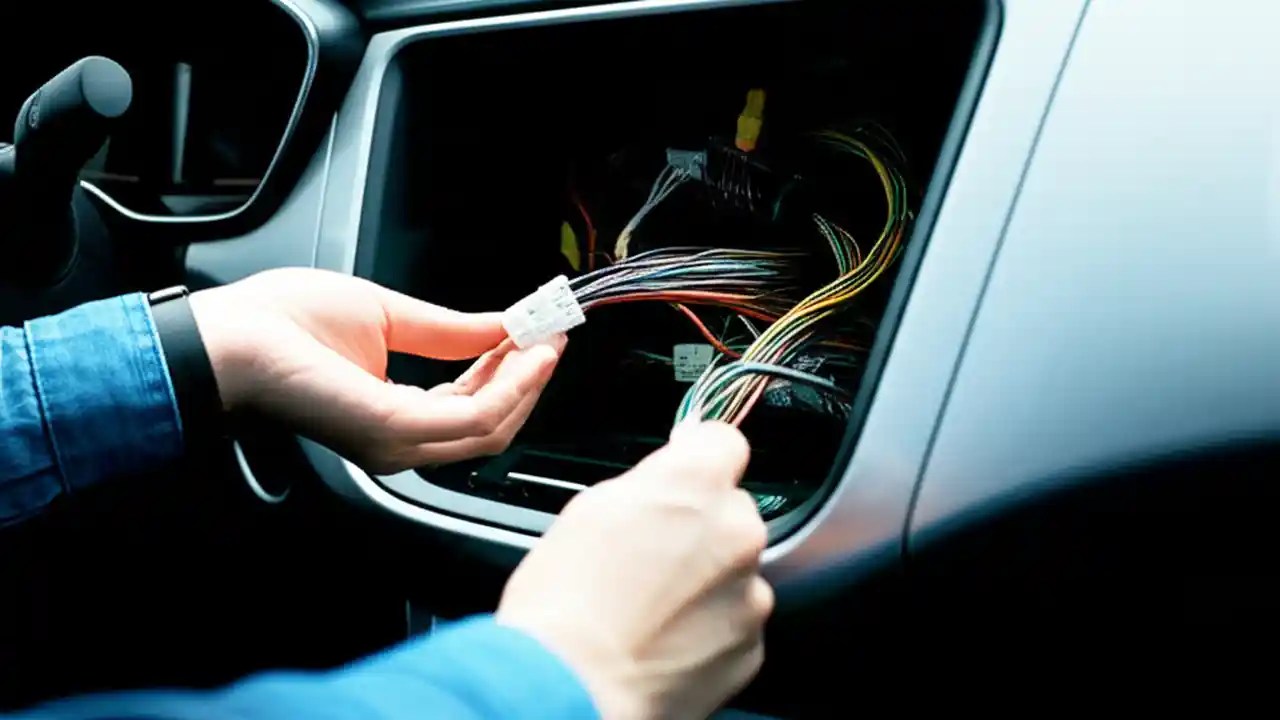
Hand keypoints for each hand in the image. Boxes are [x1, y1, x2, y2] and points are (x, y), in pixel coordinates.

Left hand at [189, 268, 563, 472]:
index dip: (512, 373)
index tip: (539, 336)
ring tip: (546, 339)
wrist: (231, 335)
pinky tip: (525, 353)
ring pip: (492, 427)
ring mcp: (398, 442)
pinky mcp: (395, 431)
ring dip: (528, 381)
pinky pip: (476, 418)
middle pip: (491, 425)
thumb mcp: (389, 316)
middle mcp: (399, 441)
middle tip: (553, 336)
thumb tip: (502, 326)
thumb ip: (450, 331)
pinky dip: (511, 386)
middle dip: (529, 379)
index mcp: (393, 417)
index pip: (470, 408)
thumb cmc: (283, 324)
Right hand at [497, 422, 772, 719]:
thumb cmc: (564, 604)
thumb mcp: (589, 511)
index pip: (723, 442)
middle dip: (699, 528)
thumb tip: (665, 481)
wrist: (573, 689)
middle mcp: (736, 532)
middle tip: (648, 557)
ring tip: (647, 608)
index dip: (697, 457)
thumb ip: (647, 484)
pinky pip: (734, 623)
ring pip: (734, 572)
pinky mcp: (749, 647)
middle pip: (732, 511)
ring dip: (704, 582)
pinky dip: (708, 630)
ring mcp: (749, 593)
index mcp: (695, 484)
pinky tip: (661, 641)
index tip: (683, 471)